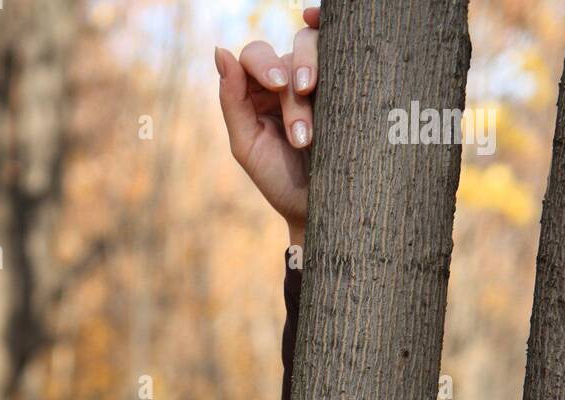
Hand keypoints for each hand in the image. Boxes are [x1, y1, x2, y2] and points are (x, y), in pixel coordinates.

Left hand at [216, 6, 319, 243]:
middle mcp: (284, 81)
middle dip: (293, 91)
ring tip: (315, 128)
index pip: (254, 58)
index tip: (278, 87)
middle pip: (286, 54)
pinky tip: (324, 27)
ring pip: (313, 51)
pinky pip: (338, 48)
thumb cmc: (280, 181)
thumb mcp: (248, 146)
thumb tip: (220, 50)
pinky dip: (328, 29)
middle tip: (301, 130)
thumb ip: (232, 101)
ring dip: (314, 80)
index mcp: (256, 93)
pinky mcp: (344, 85)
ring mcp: (316, 81)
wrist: (318, 207)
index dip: (265, 65)